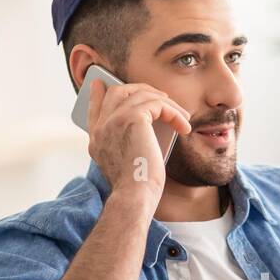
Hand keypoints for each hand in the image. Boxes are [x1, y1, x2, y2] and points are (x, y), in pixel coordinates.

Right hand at [86, 77, 191, 201]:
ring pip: (140, 94)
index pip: (94, 106)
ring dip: (165, 103)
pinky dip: (174, 112)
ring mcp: (114, 120)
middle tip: (161, 97)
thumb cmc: (136, 188)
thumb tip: (148, 128)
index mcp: (96, 138)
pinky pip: (157, 104)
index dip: (99, 92)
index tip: (101, 83)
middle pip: (117, 91)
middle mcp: (101, 127)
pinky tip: (184, 127)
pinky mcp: (132, 118)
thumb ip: (126, 143)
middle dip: (141, 89)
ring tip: (181, 116)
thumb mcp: (126, 164)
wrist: (134, 197)